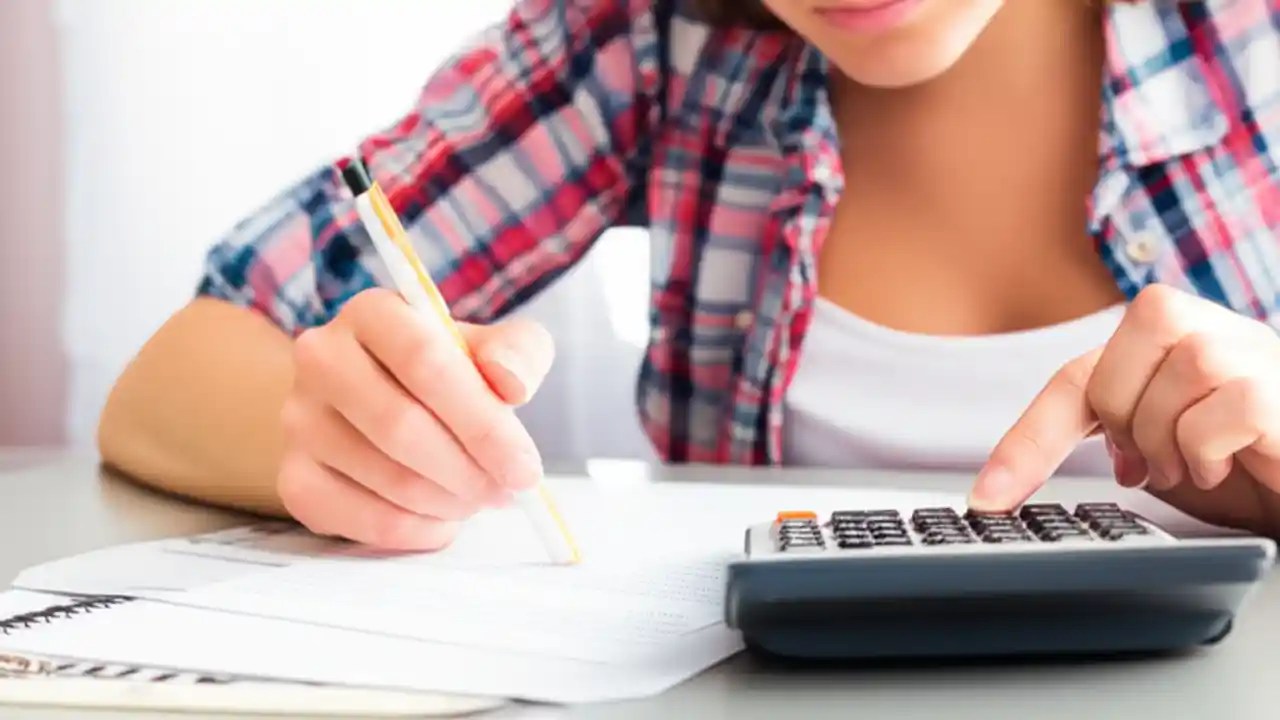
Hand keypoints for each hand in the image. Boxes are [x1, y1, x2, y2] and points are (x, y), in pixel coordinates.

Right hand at [277, 288, 553, 549]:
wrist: (380, 404)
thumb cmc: (447, 375)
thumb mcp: (492, 349)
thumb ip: (519, 352)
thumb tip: (512, 384)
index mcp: (372, 313)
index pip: (425, 362)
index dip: (482, 422)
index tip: (525, 467)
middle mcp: (321, 357)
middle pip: (400, 425)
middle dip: (469, 470)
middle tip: (508, 491)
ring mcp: (299, 418)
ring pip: (386, 477)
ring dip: (449, 501)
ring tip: (479, 497)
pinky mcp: (293, 475)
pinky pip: (361, 519)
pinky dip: (416, 530)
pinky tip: (443, 519)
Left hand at [969, 284, 1279, 537]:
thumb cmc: (1244, 461)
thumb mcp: (1161, 448)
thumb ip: (1109, 430)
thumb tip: (1013, 479)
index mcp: (1162, 340)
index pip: (1073, 381)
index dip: (1026, 443)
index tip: (987, 500)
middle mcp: (1201, 328)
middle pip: (1112, 369)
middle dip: (1123, 430)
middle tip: (1154, 461)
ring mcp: (1245, 349)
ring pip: (1168, 384)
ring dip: (1172, 443)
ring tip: (1201, 462)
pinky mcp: (1276, 384)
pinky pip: (1217, 410)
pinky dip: (1211, 449)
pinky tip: (1232, 462)